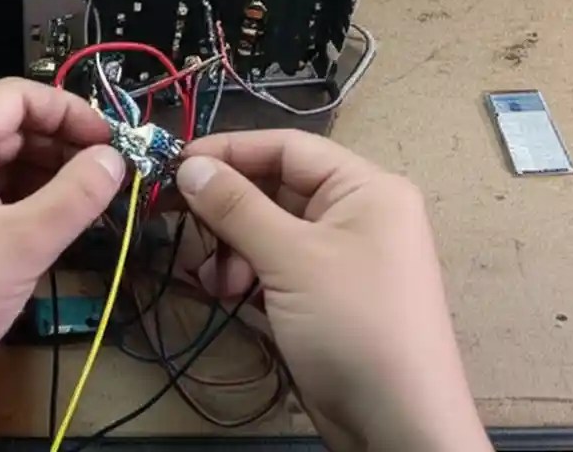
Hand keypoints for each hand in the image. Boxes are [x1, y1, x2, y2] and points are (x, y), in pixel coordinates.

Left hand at [0, 79, 124, 451]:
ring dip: (46, 177)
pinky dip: (20, 202)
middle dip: (62, 146)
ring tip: (88, 207)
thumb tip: (115, 159)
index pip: (17, 96)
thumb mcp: (21, 245)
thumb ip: (75, 196)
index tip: (112, 144)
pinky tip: (50, 228)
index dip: (70, 112)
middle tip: (110, 179)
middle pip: (8, 127)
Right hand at [174, 130, 489, 451]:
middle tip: (180, 225)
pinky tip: (225, 293)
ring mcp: (341, 257)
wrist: (398, 423)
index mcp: (365, 187)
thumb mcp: (291, 258)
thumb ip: (236, 207)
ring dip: (231, 248)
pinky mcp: (325, 295)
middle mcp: (356, 213)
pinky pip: (276, 266)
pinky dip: (246, 274)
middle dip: (227, 211)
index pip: (288, 148)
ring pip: (269, 231)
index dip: (230, 151)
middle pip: (275, 189)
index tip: (175, 163)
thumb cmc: (354, 325)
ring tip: (214, 279)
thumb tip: (189, 164)